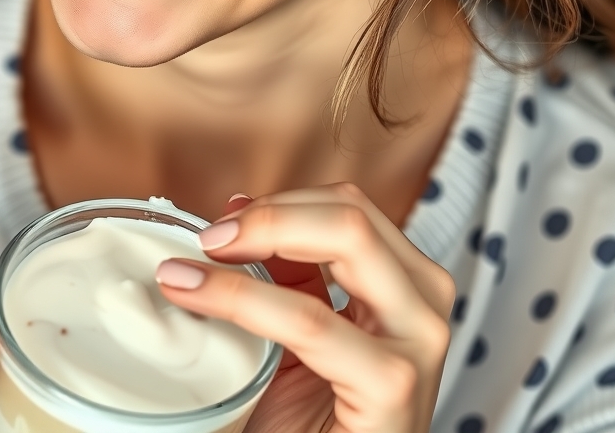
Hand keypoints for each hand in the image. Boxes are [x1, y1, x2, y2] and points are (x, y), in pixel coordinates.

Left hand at [157, 184, 454, 432]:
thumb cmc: (316, 423)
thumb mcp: (301, 336)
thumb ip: (287, 275)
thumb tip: (239, 210)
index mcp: (405, 286)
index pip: (347, 207)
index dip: (277, 203)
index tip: (220, 226)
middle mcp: (424, 305)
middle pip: (350, 212)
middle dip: (268, 214)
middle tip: (208, 241)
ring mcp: (418, 343)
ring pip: (345, 240)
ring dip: (256, 239)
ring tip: (190, 267)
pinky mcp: (393, 384)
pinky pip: (308, 319)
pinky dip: (243, 297)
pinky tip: (197, 295)